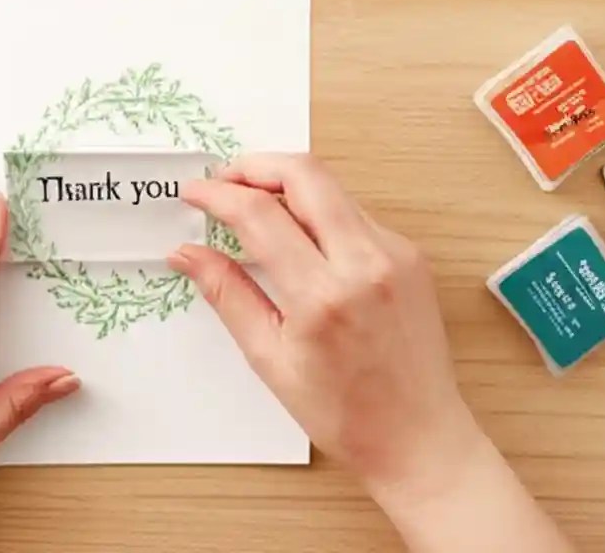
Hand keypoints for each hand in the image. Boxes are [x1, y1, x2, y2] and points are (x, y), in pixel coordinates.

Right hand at [171, 153, 468, 488]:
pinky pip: (355, 213)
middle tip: (223, 180)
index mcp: (322, 296)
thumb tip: (186, 253)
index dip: (218, 194)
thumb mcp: (270, 359)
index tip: (194, 192)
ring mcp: (395, 254)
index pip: (260, 215)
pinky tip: (298, 234)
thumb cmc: (344, 413)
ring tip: (253, 204)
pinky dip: (319, 211)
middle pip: (304, 174)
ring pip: (332, 188)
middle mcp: (365, 264)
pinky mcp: (410, 255)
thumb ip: (227, 295)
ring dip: (288, 184)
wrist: (418, 437)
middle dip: (255, 166)